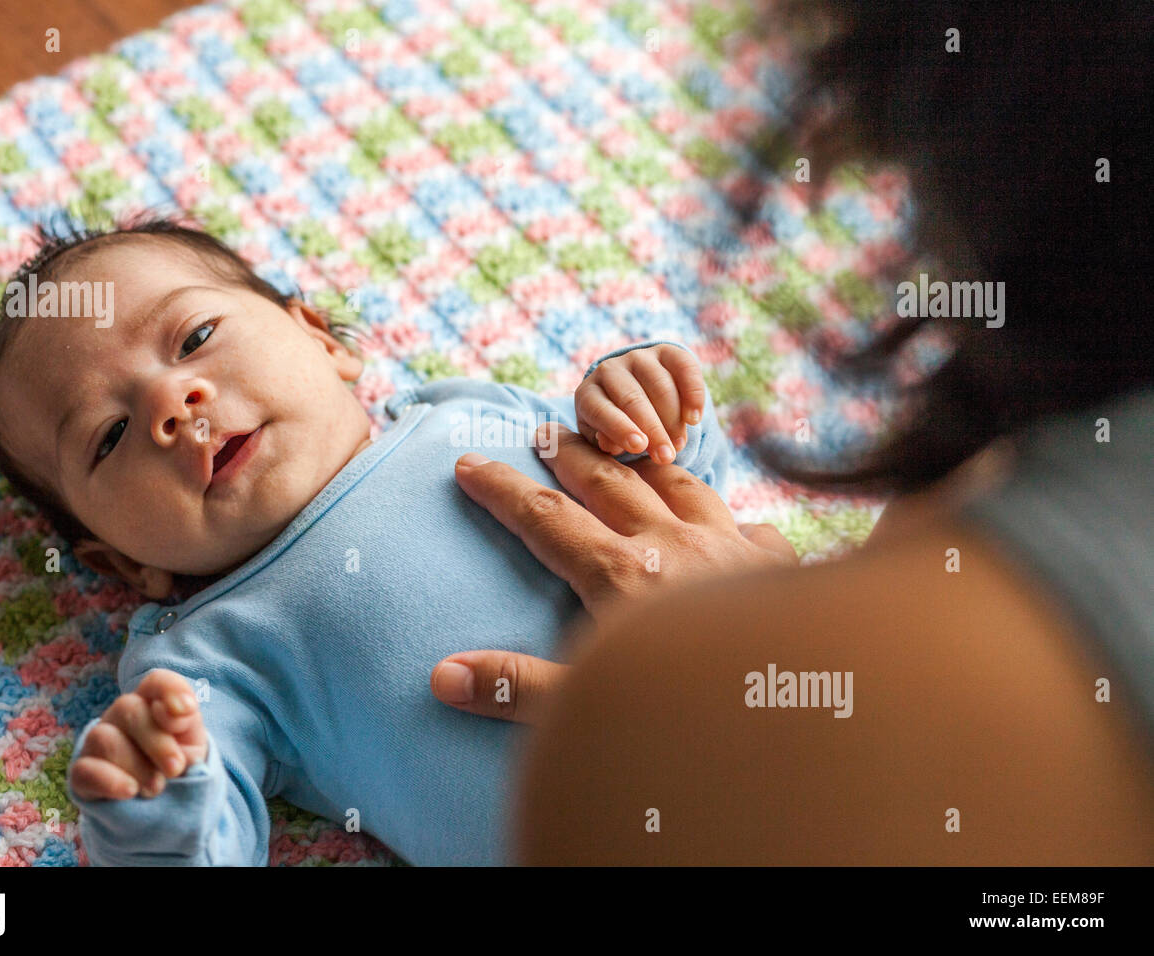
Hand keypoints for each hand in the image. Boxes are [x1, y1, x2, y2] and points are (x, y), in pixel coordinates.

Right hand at [69, 669, 207, 800]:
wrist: (161, 803)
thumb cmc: (177, 766)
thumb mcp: (193, 745)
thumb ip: (187, 724)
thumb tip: (176, 713)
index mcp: (151, 703)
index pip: (156, 682)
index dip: (171, 690)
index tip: (187, 712)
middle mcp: (120, 716)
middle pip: (128, 708)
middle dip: (157, 742)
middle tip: (175, 768)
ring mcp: (97, 742)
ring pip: (105, 739)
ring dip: (137, 766)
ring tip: (156, 787)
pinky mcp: (82, 773)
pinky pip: (86, 770)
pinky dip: (111, 782)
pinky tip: (130, 792)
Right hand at [432, 423, 797, 721]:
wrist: (818, 700)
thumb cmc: (696, 719)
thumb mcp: (592, 709)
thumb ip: (519, 689)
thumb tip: (441, 676)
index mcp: (621, 575)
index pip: (545, 519)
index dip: (502, 490)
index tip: (469, 463)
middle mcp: (674, 546)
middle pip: (610, 483)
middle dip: (571, 455)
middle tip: (545, 431)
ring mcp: (731, 548)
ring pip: (678, 485)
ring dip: (643, 463)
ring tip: (625, 445)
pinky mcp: (778, 566)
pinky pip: (747, 524)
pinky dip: (730, 516)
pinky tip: (732, 523)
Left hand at [575, 344, 708, 463]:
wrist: (631, 400)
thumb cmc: (614, 428)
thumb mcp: (604, 440)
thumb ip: (607, 443)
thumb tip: (613, 445)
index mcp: (588, 394)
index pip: (600, 409)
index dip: (619, 428)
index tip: (639, 447)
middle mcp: (610, 370)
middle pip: (633, 399)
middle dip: (653, 430)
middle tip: (667, 456)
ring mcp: (638, 357)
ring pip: (660, 386)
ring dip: (673, 419)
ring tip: (679, 444)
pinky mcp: (666, 352)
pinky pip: (684, 368)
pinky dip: (693, 393)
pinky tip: (694, 419)